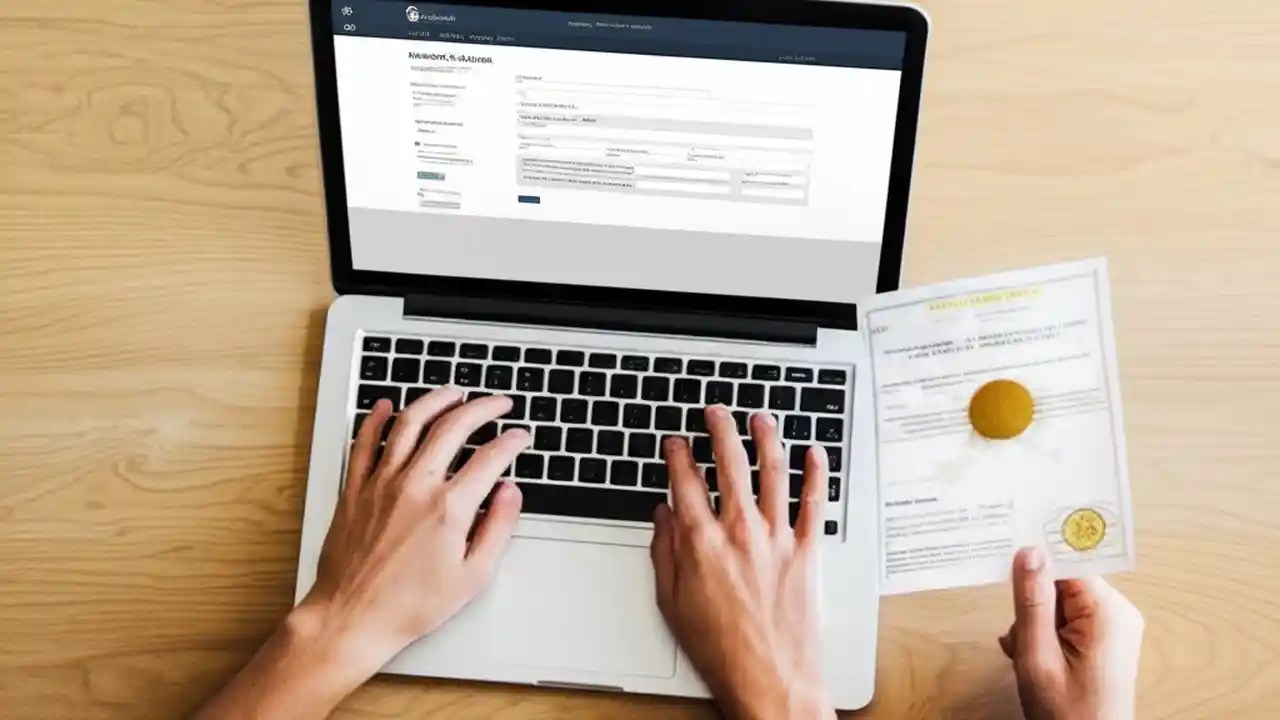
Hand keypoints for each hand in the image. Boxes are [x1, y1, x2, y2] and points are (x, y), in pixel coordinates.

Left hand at [197, 389, 529, 719]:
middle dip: (482, 408)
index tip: (520, 437)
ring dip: (435, 400)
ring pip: (410, 422)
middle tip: (497, 403)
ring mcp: (382, 483)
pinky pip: (365, 442)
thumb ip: (498, 528)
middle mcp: (415, 486)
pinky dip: (376, 418)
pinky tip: (387, 405)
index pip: (490, 458)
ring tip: (453, 392)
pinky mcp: (355, 489)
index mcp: (449, 508)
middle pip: (454, 427)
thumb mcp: (472, 576)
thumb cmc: (409, 605)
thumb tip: (510, 494)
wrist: (352, 618)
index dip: (512, 441)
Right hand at [650, 406, 835, 719]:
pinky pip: (815, 503)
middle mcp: (740, 533)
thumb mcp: (672, 603)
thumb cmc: (722, 650)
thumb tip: (662, 517)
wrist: (771, 680)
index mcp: (702, 544)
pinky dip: (816, 474)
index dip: (677, 456)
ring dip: (767, 439)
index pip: (685, 483)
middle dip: (720, 430)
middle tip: (715, 412)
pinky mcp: (808, 552)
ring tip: (761, 418)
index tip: (675, 442)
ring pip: (774, 473)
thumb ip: (664, 553)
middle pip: (729, 464)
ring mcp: (778, 539)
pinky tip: (814, 453)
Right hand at [999, 547, 1144, 719]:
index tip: (1006, 562)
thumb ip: (1032, 602)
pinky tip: (1035, 657)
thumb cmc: (1067, 715)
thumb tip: (1029, 551)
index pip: (1068, 563)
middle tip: (1018, 634)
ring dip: (1036, 623)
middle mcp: (1118, 613)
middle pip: (1063, 583)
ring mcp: (1114, 628)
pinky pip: (1068, 620)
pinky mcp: (1106, 641)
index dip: (1036, 563)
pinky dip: (1045, 634)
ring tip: (1026, 654)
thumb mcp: (1038, 657)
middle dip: (1032, 604)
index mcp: (1108, 612)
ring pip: (1060, 603)